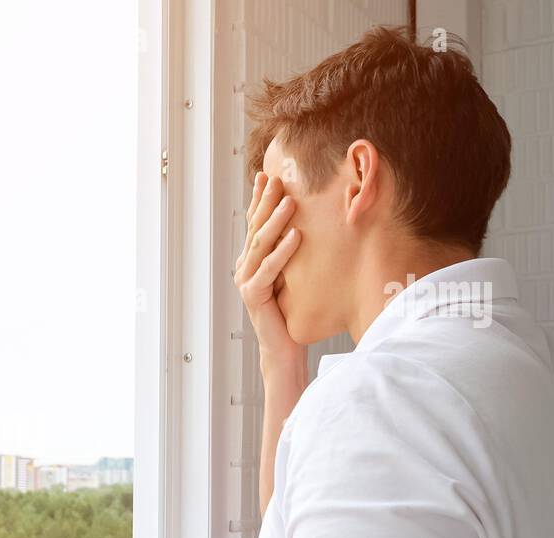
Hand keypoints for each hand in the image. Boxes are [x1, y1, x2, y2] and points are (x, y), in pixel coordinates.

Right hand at [234, 171, 304, 374]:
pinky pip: (269, 269)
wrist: (284, 346)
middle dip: (266, 202)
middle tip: (277, 178)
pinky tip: (296, 235)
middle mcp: (245, 267)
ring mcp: (246, 281)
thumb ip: (291, 251)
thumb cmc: (292, 310)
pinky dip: (283, 251)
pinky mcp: (253, 296)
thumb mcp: (293, 273)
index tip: (266, 174)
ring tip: (290, 200)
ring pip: (260, 244)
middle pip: (255, 228)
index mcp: (252, 259)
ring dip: (275, 220)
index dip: (259, 199)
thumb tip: (308, 222)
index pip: (255, 223)